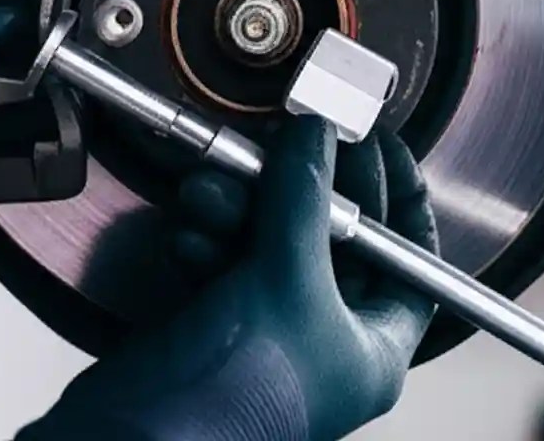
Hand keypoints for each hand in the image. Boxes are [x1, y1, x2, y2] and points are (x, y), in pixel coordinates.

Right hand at [21, 117, 437, 440]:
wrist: (130, 436)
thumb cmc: (231, 401)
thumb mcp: (287, 279)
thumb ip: (305, 196)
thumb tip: (317, 133)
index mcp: (374, 348)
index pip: (412, 258)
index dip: (400, 196)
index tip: (378, 145)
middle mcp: (327, 342)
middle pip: (332, 240)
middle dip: (294, 190)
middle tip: (282, 145)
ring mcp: (269, 333)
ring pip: (268, 243)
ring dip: (237, 208)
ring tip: (212, 190)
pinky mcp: (215, 326)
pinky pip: (223, 261)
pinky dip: (206, 239)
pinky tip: (189, 235)